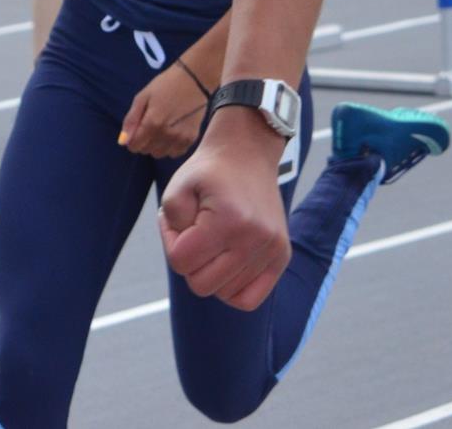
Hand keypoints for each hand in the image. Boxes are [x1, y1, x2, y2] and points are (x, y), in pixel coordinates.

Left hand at [119, 65, 208, 159]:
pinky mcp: (191, 139)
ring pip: (160, 154)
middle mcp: (166, 134)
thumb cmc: (165, 85)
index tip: (137, 129)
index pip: (135, 146)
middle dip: (144, 141)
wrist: (194, 80)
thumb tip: (123, 141)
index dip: (132, 139)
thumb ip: (131, 120)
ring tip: (162, 128)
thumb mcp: (143, 97)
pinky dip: (170, 147)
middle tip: (150, 125)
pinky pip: (175, 153)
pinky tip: (172, 133)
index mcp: (152, 123)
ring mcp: (180, 138)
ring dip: (157, 145)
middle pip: (147, 151)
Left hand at [157, 106, 289, 309]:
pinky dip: (232, 289)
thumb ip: (170, 226)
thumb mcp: (177, 187)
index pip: (180, 262)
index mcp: (229, 219)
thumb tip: (186, 262)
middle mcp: (256, 238)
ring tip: (212, 240)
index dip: (171, 242)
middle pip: (201, 285)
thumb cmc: (209, 171)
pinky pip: (249, 299)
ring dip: (210, 271)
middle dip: (189, 261)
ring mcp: (273, 249)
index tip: (179, 220)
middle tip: (194, 232)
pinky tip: (226, 265)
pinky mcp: (281, 256)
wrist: (248, 153)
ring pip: (223, 294)